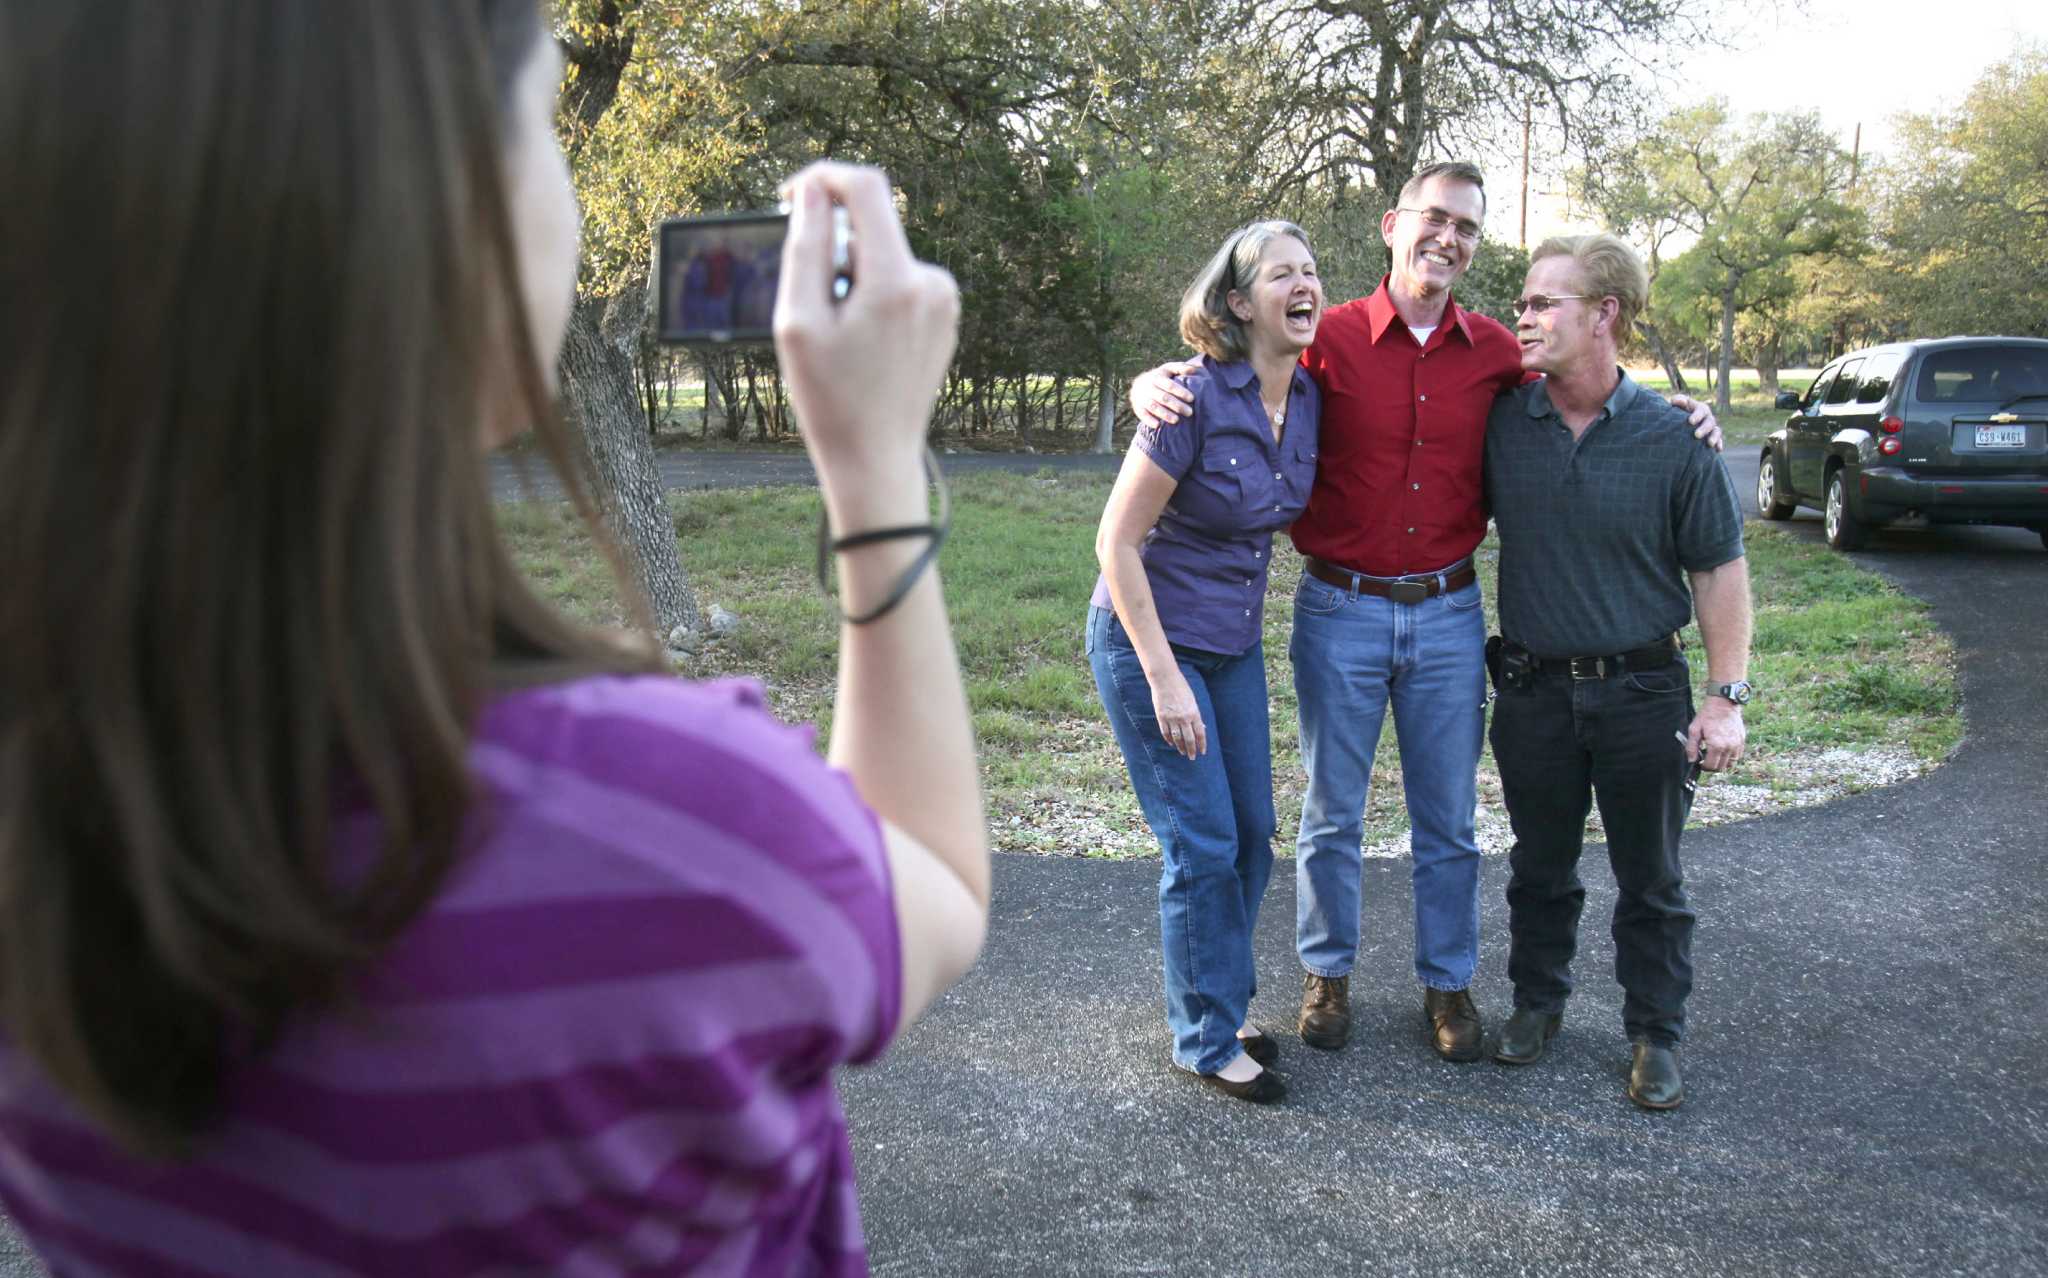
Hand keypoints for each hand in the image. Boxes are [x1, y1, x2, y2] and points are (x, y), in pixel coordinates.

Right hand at [774, 162, 958, 472]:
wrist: (875, 457)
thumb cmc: (830, 398)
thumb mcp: (799, 322)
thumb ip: (806, 248)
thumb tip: (813, 191)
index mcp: (897, 281)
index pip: (866, 187)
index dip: (823, 178)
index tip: (791, 195)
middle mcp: (932, 283)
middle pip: (873, 224)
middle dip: (832, 244)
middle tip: (807, 300)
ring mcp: (944, 300)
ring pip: (884, 254)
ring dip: (851, 274)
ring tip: (837, 333)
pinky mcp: (945, 315)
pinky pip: (900, 280)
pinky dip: (872, 292)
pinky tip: (860, 341)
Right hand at [1128, 360, 1201, 429]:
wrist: (1138, 385)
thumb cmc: (1160, 377)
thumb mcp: (1168, 369)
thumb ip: (1181, 368)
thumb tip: (1195, 368)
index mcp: (1158, 377)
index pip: (1170, 385)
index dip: (1181, 392)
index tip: (1192, 398)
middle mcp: (1149, 387)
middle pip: (1163, 397)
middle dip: (1177, 405)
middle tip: (1190, 412)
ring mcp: (1142, 397)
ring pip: (1153, 406)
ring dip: (1165, 414)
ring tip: (1176, 420)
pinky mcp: (1138, 407)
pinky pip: (1142, 414)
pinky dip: (1149, 420)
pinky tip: (1158, 426)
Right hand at [1150, 668, 1206, 759]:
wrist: (1165, 679)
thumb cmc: (1181, 688)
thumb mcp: (1192, 701)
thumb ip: (1195, 714)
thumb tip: (1200, 727)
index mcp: (1194, 713)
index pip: (1200, 733)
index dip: (1201, 744)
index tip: (1202, 752)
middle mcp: (1184, 718)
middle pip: (1189, 739)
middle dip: (1191, 750)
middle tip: (1192, 757)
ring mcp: (1172, 718)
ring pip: (1177, 738)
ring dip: (1180, 747)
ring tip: (1182, 752)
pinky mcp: (1161, 717)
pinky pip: (1166, 732)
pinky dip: (1169, 739)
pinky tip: (1171, 744)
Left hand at [1669, 394, 1722, 451]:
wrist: (1679, 425)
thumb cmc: (1676, 413)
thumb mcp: (1675, 406)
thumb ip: (1677, 401)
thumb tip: (1680, 401)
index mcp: (1700, 408)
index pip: (1701, 410)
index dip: (1697, 415)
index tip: (1690, 421)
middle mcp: (1708, 417)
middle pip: (1709, 422)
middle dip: (1704, 428)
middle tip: (1696, 435)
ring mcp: (1712, 428)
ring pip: (1716, 431)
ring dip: (1714, 437)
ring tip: (1709, 444)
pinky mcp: (1713, 438)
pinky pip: (1719, 441)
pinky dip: (1719, 444)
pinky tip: (1717, 450)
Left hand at [1685, 699, 1744, 771]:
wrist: (1723, 703)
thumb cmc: (1707, 715)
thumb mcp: (1694, 730)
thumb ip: (1691, 747)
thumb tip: (1691, 760)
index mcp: (1717, 745)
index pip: (1711, 766)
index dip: (1704, 767)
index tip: (1700, 763)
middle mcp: (1729, 747)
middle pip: (1721, 767)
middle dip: (1712, 767)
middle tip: (1705, 760)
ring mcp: (1737, 744)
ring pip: (1731, 764)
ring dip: (1722, 763)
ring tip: (1714, 755)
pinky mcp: (1742, 741)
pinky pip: (1737, 756)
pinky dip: (1730, 757)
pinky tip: (1722, 750)